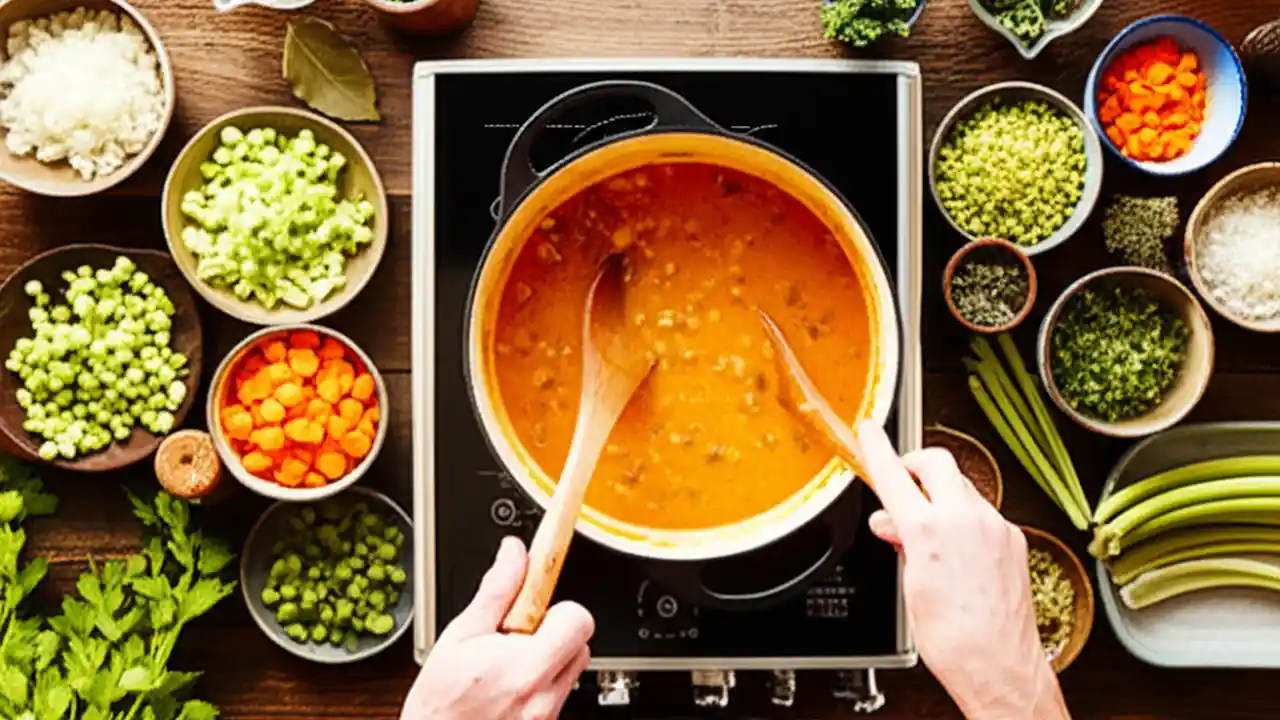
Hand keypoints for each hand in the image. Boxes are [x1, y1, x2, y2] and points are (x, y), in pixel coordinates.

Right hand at [401, 537, 593, 719]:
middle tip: (518, 637)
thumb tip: (514, 553)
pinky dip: (542, 685)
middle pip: (581, 643)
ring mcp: (548, 715)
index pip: (579, 619)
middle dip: (554, 632)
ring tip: (510, 664)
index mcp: (526, 666)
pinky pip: (560, 694)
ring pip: (571, 670)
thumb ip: (496, 590)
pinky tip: (511, 688)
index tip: (538, 603)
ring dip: (549, 659)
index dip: (557, 607)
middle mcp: (545, 696)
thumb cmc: (440, 703)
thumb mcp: (460, 635)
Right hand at [855, 422, 1068, 719]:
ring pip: (963, 487)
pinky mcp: (1014, 539)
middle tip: (902, 481)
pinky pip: (984, 513)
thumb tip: (892, 524)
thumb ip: (902, 544)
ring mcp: (995, 526)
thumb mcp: (911, 587)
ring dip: (942, 495)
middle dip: (915, 464)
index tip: (869, 429)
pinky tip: (959, 549)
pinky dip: (966, 520)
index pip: (894, 474)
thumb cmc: (954, 640)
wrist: (999, 666)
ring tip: (929, 529)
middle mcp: (966, 519)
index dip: (876, 448)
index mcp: (928, 531)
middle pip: (938, 461)